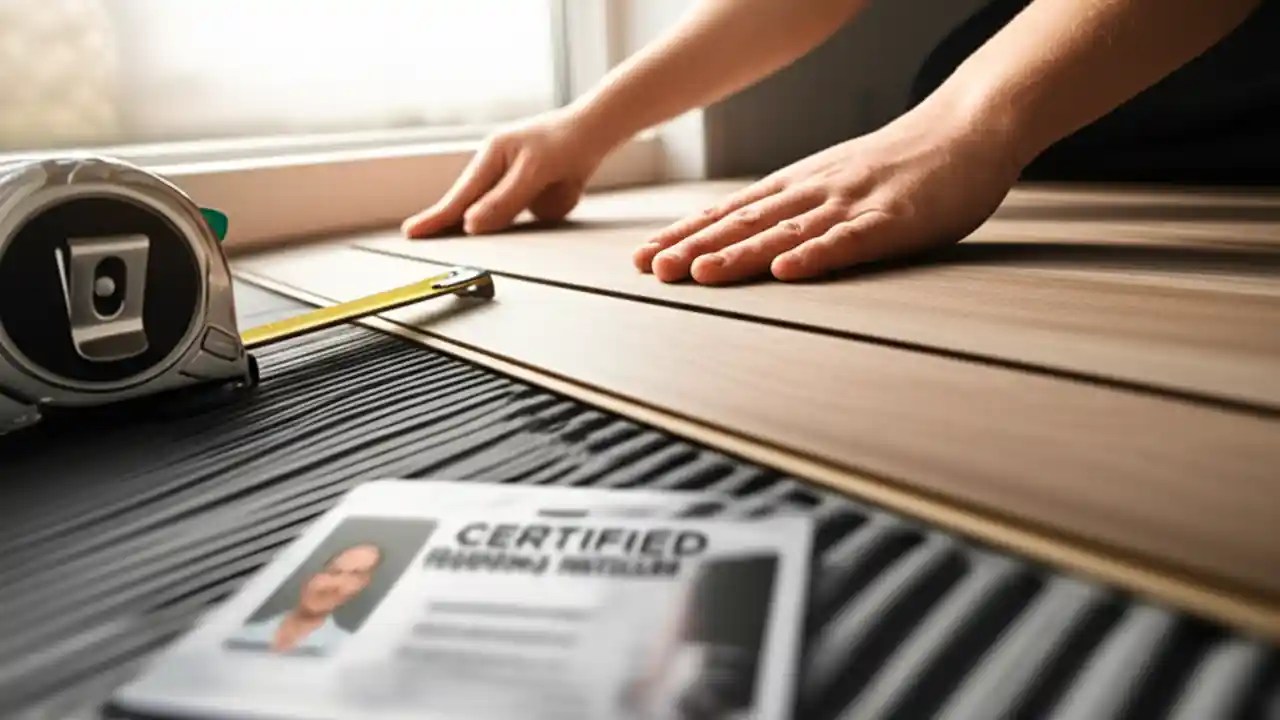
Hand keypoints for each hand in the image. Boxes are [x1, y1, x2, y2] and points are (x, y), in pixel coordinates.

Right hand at [402, 108, 612, 237]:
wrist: (594, 135)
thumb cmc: (563, 143)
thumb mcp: (533, 172)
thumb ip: (504, 200)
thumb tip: (471, 224)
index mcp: (490, 158)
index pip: (459, 197)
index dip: (436, 218)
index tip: (412, 232)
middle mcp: (496, 173)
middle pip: (468, 207)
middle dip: (447, 224)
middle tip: (415, 240)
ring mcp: (512, 187)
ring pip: (494, 217)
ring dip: (484, 230)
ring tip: (461, 238)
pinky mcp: (530, 200)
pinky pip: (520, 220)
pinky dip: (521, 225)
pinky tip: (531, 210)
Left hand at [632, 102, 1024, 283]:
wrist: (966, 129)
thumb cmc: (899, 164)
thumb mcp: (834, 180)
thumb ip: (794, 208)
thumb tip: (749, 237)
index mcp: (798, 185)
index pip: (729, 211)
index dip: (685, 235)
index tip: (644, 258)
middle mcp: (814, 191)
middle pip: (745, 222)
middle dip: (695, 248)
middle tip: (652, 270)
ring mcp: (851, 204)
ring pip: (786, 233)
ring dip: (740, 254)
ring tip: (699, 274)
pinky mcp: (892, 220)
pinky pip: (849, 240)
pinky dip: (816, 256)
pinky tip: (787, 272)